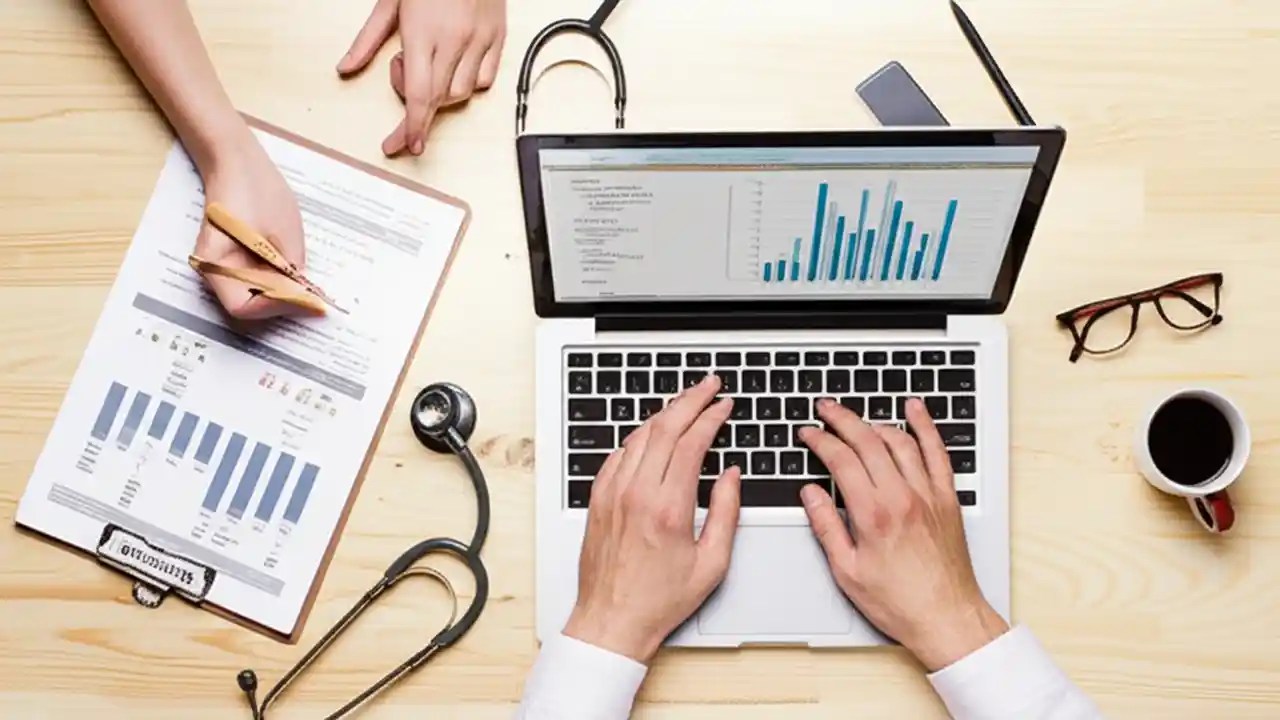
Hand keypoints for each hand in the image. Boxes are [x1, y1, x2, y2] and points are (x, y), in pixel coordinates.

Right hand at [196, 139, 307, 319]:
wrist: (237, 162)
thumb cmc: (257, 190)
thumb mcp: (284, 232)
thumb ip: (292, 270)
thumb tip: (306, 299)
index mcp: (215, 262)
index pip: (243, 307)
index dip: (275, 305)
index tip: (303, 296)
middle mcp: (213, 271)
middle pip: (248, 306)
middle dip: (281, 303)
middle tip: (312, 296)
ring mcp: (222, 266)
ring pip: (253, 296)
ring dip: (280, 294)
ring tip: (305, 284)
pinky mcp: (233, 261)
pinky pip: (255, 282)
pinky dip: (276, 282)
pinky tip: (293, 273)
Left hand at [337, 0, 506, 155]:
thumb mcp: (389, 2)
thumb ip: (367, 39)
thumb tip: (346, 68)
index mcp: (423, 32)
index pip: (417, 93)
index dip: (412, 126)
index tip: (404, 145)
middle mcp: (455, 40)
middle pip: (438, 99)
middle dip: (419, 117)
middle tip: (402, 124)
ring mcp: (480, 40)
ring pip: (461, 94)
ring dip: (440, 96)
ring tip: (429, 68)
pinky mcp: (498, 38)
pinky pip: (485, 80)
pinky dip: (468, 84)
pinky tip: (453, 67)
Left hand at [564, 376, 742, 663]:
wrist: (611, 621)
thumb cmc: (659, 600)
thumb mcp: (712, 563)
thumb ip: (726, 511)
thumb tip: (730, 475)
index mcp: (668, 507)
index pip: (691, 442)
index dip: (711, 417)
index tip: (724, 405)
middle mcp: (636, 493)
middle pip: (663, 427)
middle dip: (690, 400)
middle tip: (708, 386)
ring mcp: (612, 493)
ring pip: (638, 435)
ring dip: (664, 413)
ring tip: (685, 402)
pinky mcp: (598, 499)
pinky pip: (618, 454)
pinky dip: (639, 436)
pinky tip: (652, 433)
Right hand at [798, 398, 1008, 671]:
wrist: (946, 617)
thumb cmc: (899, 601)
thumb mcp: (847, 571)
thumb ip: (827, 526)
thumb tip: (811, 494)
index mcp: (874, 514)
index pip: (842, 460)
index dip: (821, 440)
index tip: (808, 433)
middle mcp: (903, 497)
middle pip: (868, 441)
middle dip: (842, 419)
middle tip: (825, 409)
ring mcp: (928, 495)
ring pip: (900, 441)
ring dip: (874, 422)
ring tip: (856, 416)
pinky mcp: (947, 499)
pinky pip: (937, 453)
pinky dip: (925, 427)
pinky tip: (916, 410)